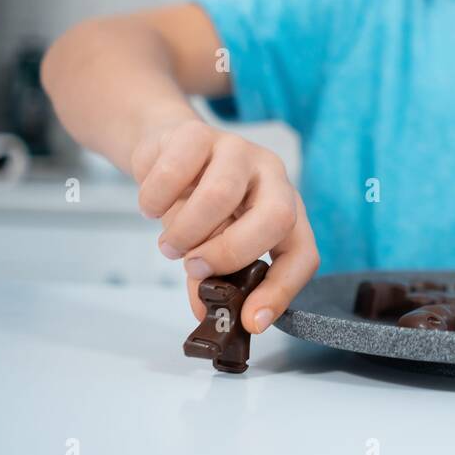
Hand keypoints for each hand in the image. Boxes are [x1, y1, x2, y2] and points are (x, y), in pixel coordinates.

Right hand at [131, 118, 319, 333]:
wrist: (167, 150)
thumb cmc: (199, 203)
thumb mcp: (211, 244)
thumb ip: (213, 278)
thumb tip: (204, 313)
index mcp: (284, 209)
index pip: (302, 252)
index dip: (283, 290)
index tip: (252, 320)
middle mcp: (271, 177)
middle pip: (275, 218)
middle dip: (232, 253)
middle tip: (196, 269)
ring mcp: (237, 150)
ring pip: (220, 195)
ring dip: (186, 231)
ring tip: (170, 244)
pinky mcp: (197, 133)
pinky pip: (175, 171)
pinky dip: (155, 199)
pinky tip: (152, 207)